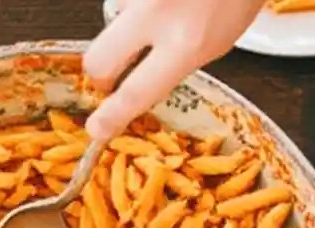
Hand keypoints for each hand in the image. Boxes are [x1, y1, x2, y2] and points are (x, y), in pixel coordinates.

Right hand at [83, 0, 262, 139]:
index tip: (97, 128)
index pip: (135, 91)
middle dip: (101, 73)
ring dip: (128, 25)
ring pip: (113, 21)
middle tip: (114, 76)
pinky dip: (139, 3)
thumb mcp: (217, 43)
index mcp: (186, 42)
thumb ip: (175, 63)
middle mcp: (156, 13)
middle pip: (97, 59)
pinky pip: (124, 1)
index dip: (112, 116)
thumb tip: (140, 81)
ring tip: (163, 14)